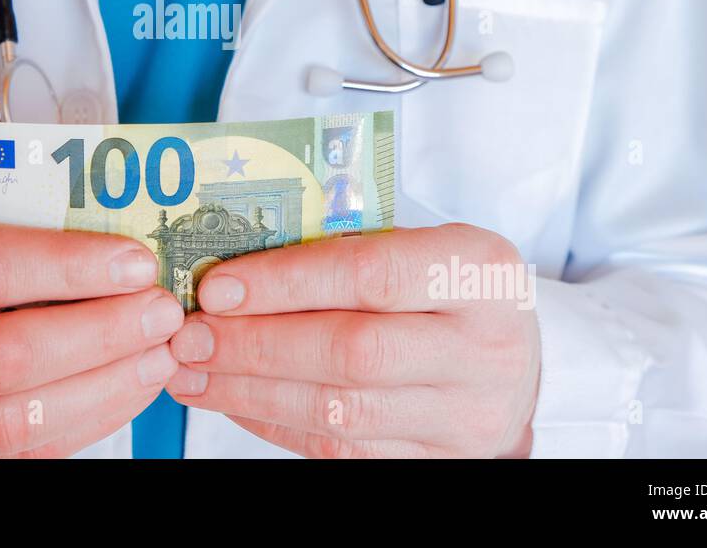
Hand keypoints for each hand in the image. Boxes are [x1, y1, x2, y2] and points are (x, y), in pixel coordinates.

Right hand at [0, 224, 181, 456]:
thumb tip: (107, 243)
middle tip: (160, 310)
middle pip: (7, 355)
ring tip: (157, 353)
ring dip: (105, 385)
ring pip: (17, 419)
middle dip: (102, 332)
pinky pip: (21, 453)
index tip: (133, 260)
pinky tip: (123, 389)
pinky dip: (84, 419)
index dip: (69, 266)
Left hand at [166, 224, 539, 457]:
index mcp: (481, 271)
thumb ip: (344, 248)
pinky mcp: (439, 462)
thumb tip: (231, 269)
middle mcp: (485, 348)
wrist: (517, 357)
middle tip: (188, 336)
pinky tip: (234, 398)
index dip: (286, 281)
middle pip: (353, 353)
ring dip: (251, 392)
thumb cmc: (447, 285)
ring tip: (192, 371)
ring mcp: (466, 416)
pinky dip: (275, 423)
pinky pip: (341, 452)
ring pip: (341, 413)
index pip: (372, 274)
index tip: (217, 286)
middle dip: (256, 346)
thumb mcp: (420, 243)